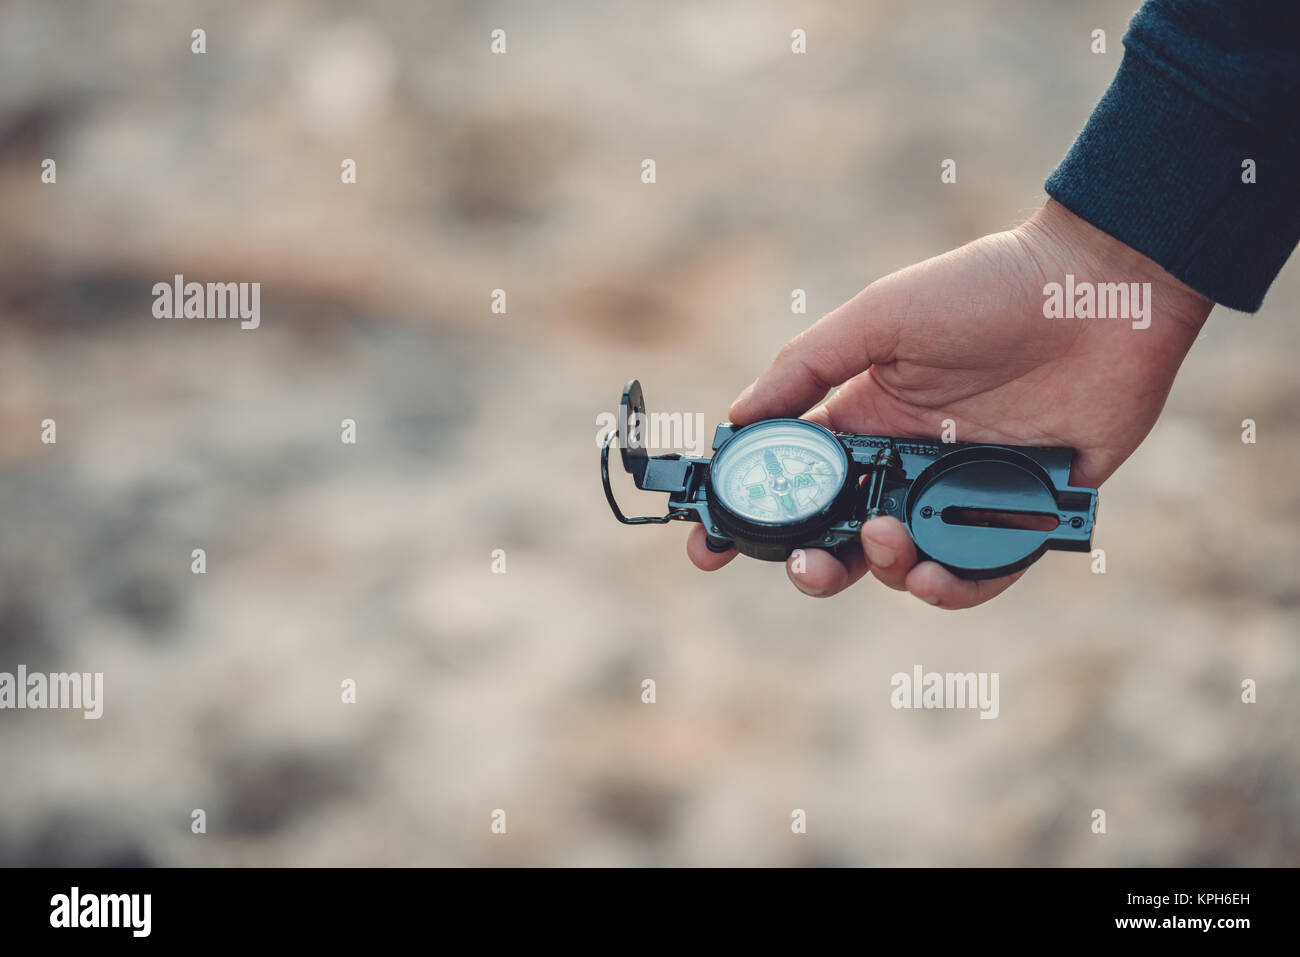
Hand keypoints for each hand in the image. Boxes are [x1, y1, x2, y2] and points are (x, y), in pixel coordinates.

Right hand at [687, 200, 1213, 607]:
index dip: (748, 517)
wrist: (1100, 292)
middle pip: (841, 537)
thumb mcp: (880, 319)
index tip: (708, 546)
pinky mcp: (1022, 516)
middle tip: (803, 565)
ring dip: (880, 568)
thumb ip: (806, 368)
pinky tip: (931, 573)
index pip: (794, 482)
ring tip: (887, 540)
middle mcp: (906, 466)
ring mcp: (961, 495)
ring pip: (902, 563)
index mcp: (865, 421)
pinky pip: (979, 572)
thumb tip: (735, 420)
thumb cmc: (986, 291)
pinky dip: (952, 585)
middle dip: (809, 563)